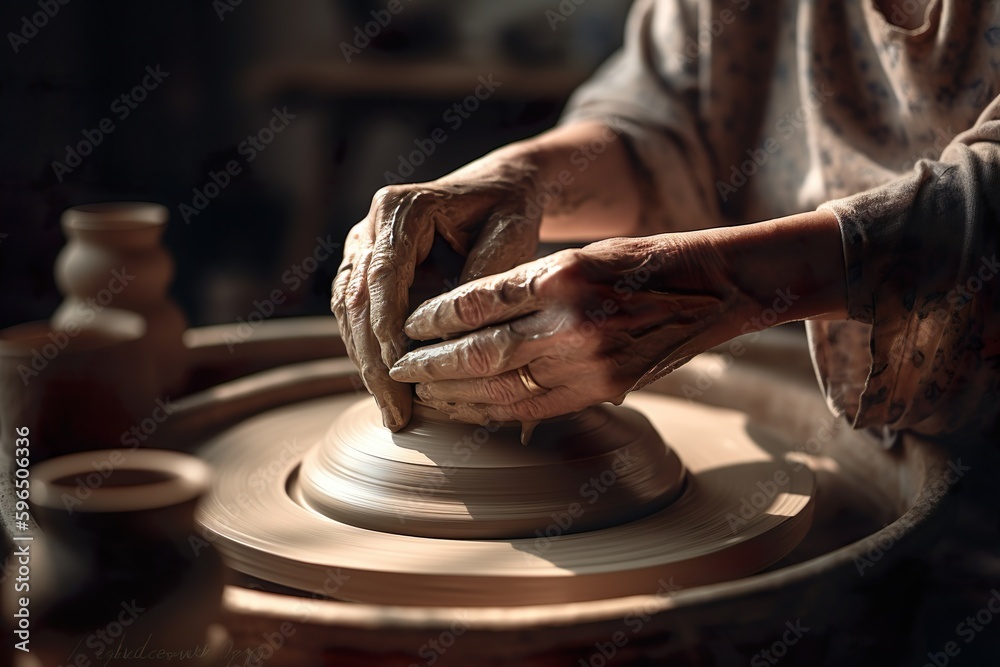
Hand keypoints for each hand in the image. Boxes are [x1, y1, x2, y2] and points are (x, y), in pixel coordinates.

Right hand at [331, 149, 542, 429]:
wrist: (503, 186)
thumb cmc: (512, 211)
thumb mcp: (511, 239)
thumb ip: (481, 283)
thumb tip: (452, 341)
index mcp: (405, 206)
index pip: (384, 273)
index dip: (386, 325)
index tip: (398, 371)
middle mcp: (374, 223)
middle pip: (357, 297)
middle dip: (373, 359)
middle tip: (396, 411)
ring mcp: (364, 243)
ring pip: (348, 309)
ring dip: (365, 362)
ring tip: (391, 410)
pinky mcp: (366, 265)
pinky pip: (355, 313)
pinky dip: (368, 351)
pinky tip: (387, 387)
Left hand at [388, 234, 744, 423]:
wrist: (717, 289)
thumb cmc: (645, 261)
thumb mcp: (581, 254)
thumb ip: (525, 286)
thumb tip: (463, 318)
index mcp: (563, 274)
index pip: (477, 302)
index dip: (434, 318)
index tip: (408, 325)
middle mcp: (574, 321)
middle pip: (481, 352)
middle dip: (432, 365)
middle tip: (399, 369)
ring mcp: (591, 362)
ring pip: (502, 388)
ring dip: (455, 395)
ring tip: (424, 394)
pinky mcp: (605, 390)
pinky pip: (535, 408)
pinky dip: (493, 412)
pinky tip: (467, 410)